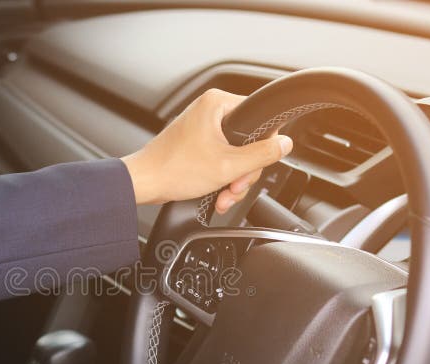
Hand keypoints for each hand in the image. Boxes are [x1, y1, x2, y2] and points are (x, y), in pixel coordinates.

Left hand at [122, 88, 292, 213]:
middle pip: (248, 142)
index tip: (254, 166)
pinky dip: (221, 178)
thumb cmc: (174, 169)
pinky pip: (221, 159)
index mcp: (217, 103)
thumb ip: (262, 155)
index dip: (262, 148)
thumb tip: (285, 144)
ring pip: (235, 155)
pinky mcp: (197, 144)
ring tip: (223, 195)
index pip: (259, 119)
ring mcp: (203, 128)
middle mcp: (210, 110)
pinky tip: (217, 194)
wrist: (144, 183)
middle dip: (243, 172)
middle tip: (234, 185)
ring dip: (233, 180)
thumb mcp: (228, 166)